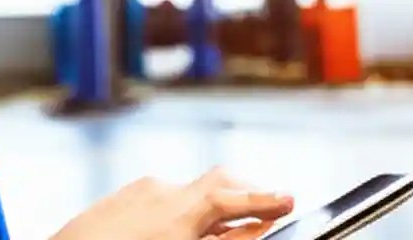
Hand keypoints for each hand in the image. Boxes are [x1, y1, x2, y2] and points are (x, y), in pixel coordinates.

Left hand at [50, 166, 293, 239]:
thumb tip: (249, 231)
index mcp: (179, 212)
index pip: (235, 199)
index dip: (266, 201)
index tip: (289, 201)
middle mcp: (161, 193)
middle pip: (216, 182)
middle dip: (244, 193)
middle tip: (267, 207)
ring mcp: (140, 191)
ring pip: (190, 192)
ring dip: (212, 207)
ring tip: (226, 230)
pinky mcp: (123, 197)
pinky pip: (164, 198)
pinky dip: (183, 211)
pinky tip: (182, 231)